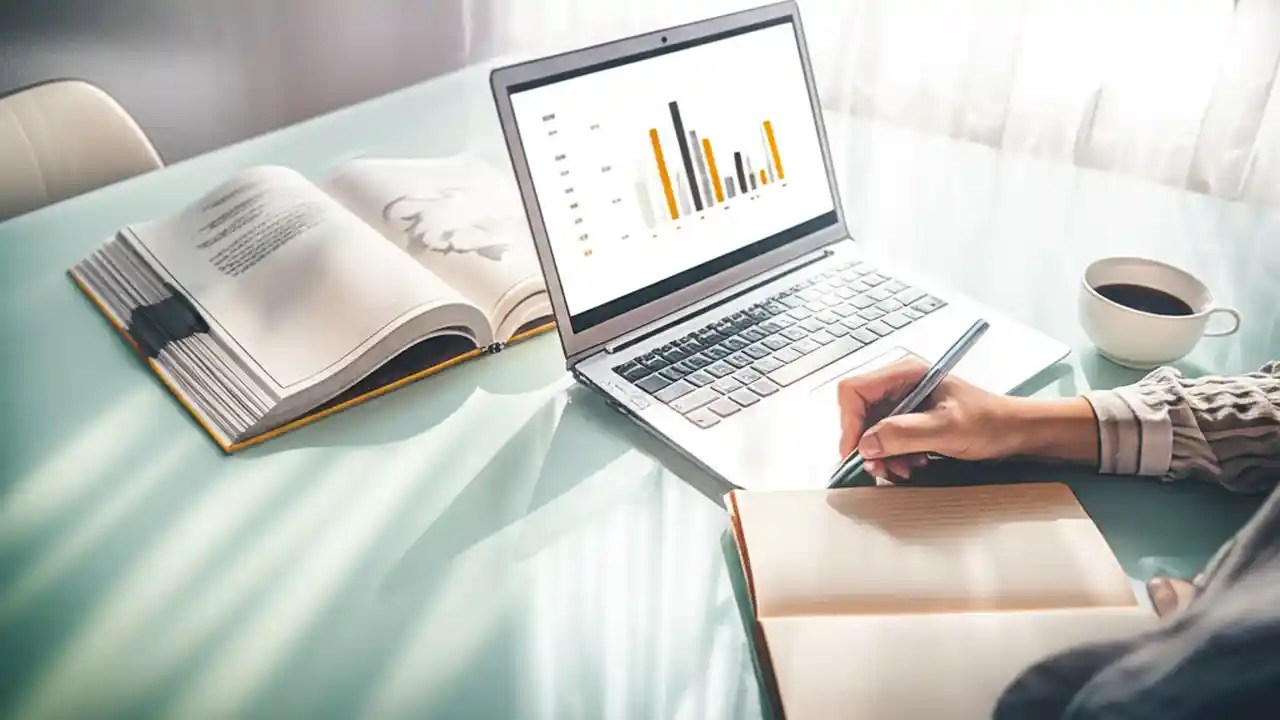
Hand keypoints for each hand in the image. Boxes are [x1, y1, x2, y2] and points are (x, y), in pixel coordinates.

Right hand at [837, 358, 1097, 480]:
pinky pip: (887, 440)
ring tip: (901, 471)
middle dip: (867, 444)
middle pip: (859, 413)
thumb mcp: (947, 429)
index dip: (849, 421)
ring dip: (881, 455)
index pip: (854, 391)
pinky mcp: (911, 421)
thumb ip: (904, 434)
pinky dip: (893, 457)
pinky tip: (911, 466)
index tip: (856, 451)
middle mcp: (899, 385)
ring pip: (871, 430)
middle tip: (879, 469)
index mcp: (904, 373)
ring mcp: (904, 403)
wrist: (1016, 434)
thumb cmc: (989, 423)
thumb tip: (865, 444)